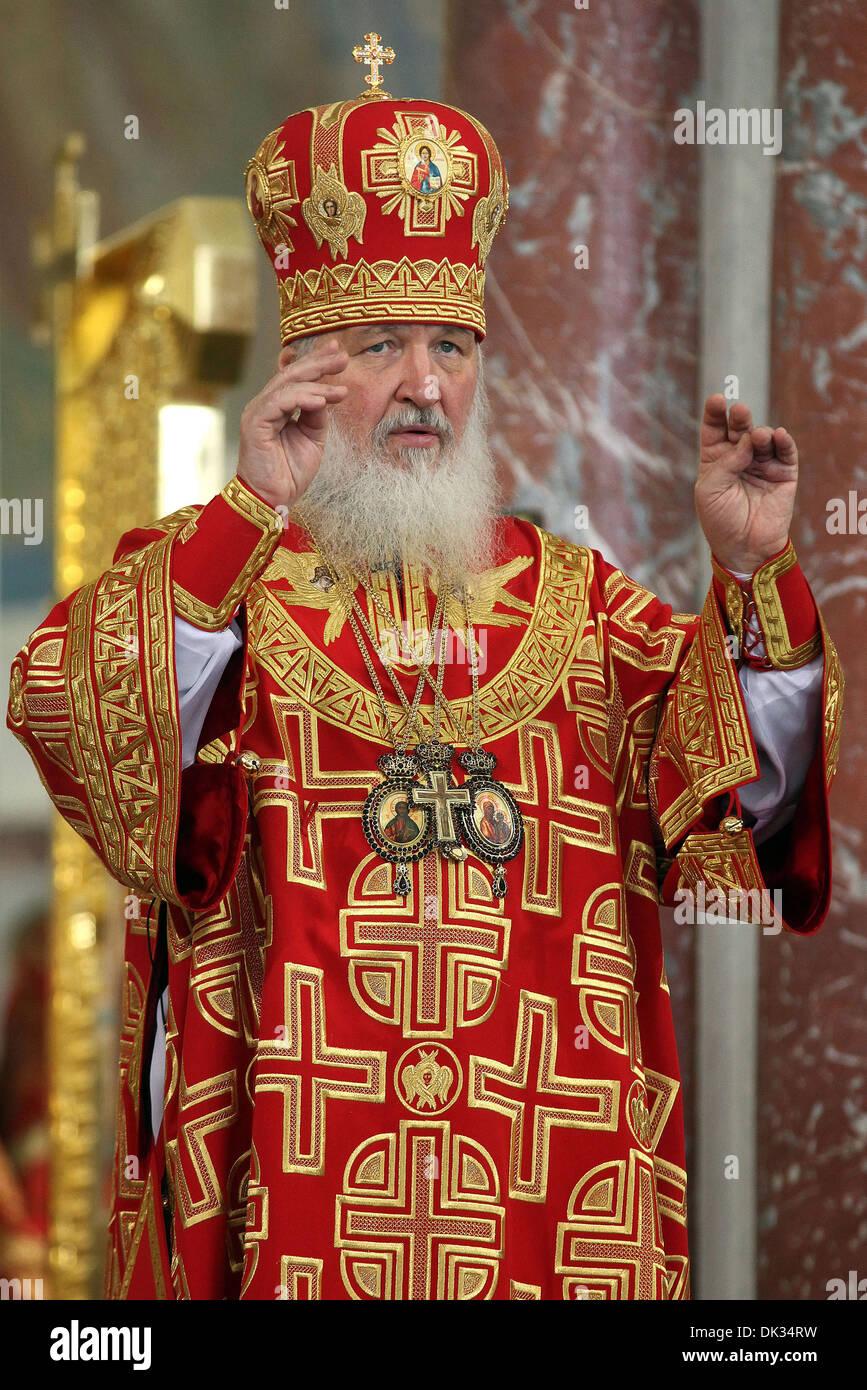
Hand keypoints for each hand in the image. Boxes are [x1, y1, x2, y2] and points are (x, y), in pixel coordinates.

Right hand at [237, 337, 348, 510]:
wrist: (273, 500)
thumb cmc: (289, 474)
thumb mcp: (312, 439)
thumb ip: (317, 415)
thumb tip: (325, 395)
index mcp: (277, 408)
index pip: (297, 379)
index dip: (317, 364)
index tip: (340, 354)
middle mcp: (265, 405)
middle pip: (291, 375)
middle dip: (318, 363)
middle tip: (341, 355)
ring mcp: (257, 412)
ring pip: (287, 386)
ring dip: (316, 384)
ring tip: (340, 390)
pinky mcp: (254, 423)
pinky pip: (279, 402)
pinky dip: (301, 399)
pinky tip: (321, 400)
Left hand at [694, 394, 798, 574]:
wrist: (743, 548)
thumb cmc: (719, 520)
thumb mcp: (711, 489)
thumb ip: (726, 461)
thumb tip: (749, 438)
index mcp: (715, 460)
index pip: (715, 430)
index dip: (716, 413)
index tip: (717, 399)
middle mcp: (739, 458)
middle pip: (739, 429)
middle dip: (740, 418)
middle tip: (740, 411)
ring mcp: (762, 464)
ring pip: (763, 438)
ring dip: (760, 433)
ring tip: (757, 437)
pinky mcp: (784, 474)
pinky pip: (785, 452)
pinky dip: (783, 441)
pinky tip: (778, 435)